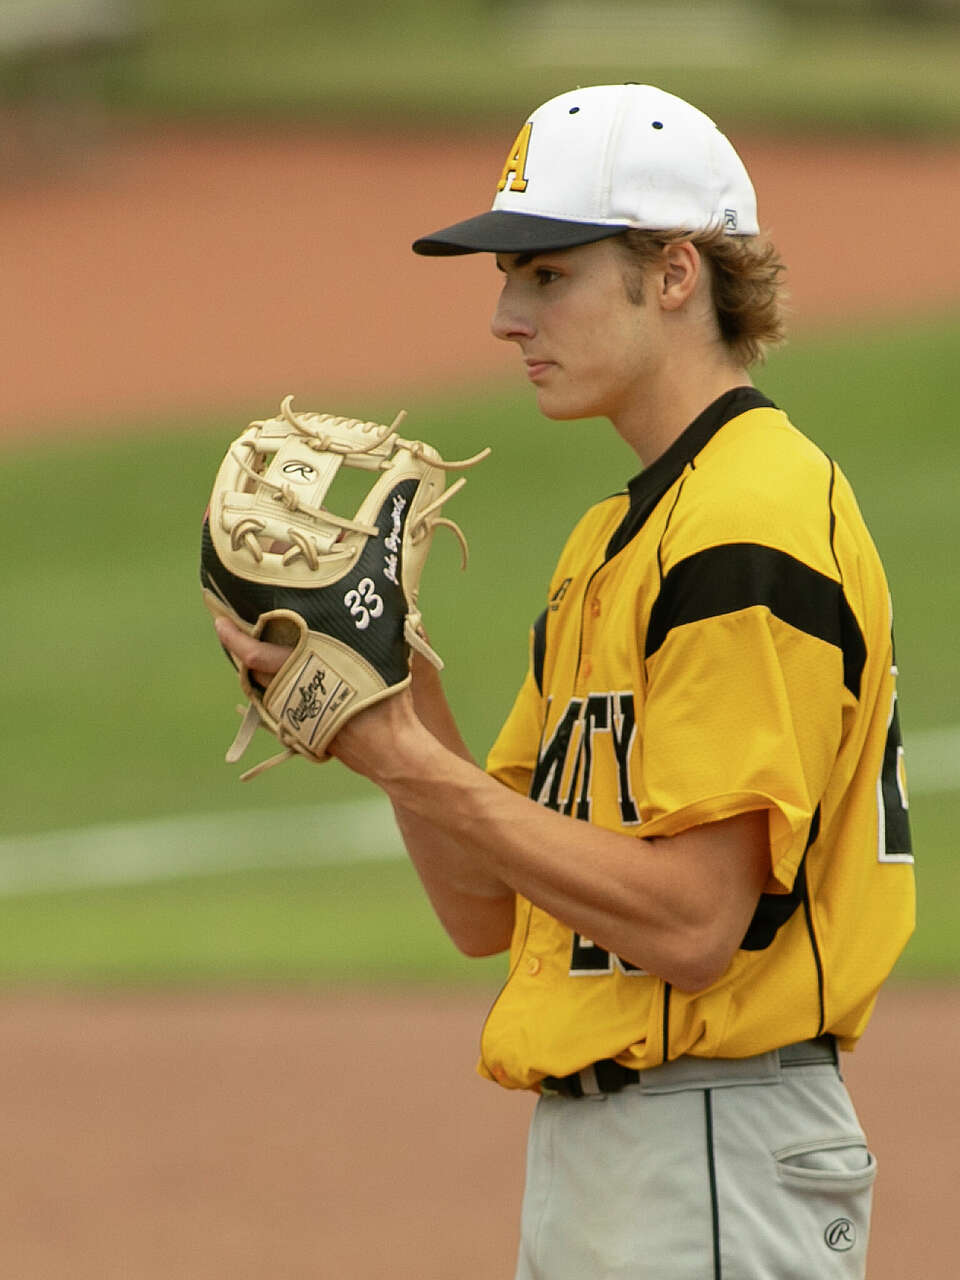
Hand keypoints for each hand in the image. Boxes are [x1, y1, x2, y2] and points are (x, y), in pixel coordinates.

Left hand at [211, 614, 423, 779]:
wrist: (390, 751)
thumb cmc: (391, 703)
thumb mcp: (389, 658)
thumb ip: (387, 630)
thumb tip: (405, 608)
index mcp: (309, 668)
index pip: (256, 653)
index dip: (234, 638)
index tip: (219, 622)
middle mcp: (294, 691)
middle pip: (253, 668)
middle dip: (239, 649)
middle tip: (231, 628)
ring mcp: (295, 712)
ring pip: (262, 687)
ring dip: (254, 669)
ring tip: (252, 647)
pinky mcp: (300, 729)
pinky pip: (276, 703)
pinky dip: (271, 687)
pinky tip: (278, 676)